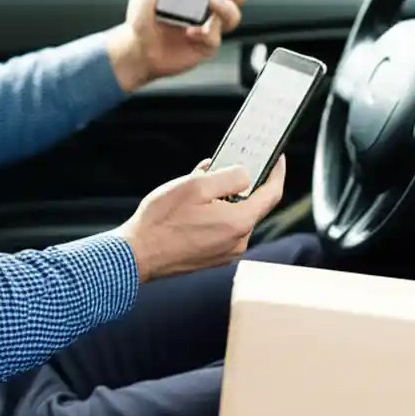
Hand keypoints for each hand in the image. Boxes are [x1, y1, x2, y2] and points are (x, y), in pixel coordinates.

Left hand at [107, 0, 248, 91]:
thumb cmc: (143, 16)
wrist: (136, 48)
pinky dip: (206, 34)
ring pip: (234, 15)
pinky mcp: (205, 46)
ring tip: (210, 2)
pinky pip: (216, 39)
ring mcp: (209, 26)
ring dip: (226, 7)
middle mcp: (208, 6)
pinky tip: (191, 32)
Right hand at [113, 156, 286, 281]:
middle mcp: (238, 241)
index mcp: (239, 223)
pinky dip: (215, 213)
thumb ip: (229, 176)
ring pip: (235, 216)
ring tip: (197, 187)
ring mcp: (226, 252)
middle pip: (251, 204)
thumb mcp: (196, 185)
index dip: (277, 172)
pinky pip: (223, 228)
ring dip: (223, 199)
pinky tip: (192, 206)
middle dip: (238, 184)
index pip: (272, 194)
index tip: (277, 158)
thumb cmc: (162, 221)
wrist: (137, 255)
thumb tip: (246, 174)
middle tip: (219, 168)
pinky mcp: (213, 257)